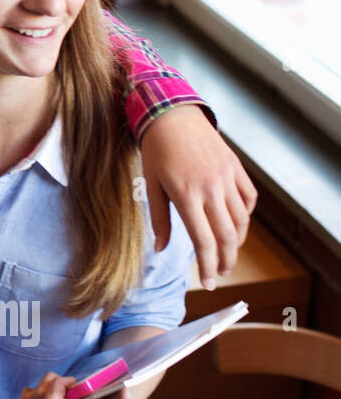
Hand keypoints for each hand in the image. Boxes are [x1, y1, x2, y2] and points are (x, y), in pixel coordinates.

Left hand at [15, 372, 133, 398]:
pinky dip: (30, 396)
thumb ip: (121, 398)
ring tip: (57, 391)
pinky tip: (46, 398)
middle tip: (65, 383)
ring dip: (39, 388)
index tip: (71, 381)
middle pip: (37, 397)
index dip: (58, 382)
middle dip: (50, 381)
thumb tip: (123, 391)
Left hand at [139, 105, 256, 289]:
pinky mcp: (236, 169)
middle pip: (228, 236)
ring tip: (227, 254)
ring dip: (237, 242)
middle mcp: (212, 189)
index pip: (204, 241)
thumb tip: (161, 249)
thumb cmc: (156, 151)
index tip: (208, 283)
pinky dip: (245, 216)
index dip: (207, 266)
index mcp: (187, 195)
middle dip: (225, 260)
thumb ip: (158, 218)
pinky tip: (235, 225)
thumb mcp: (150, 185)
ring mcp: (227, 178)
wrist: (172, 115)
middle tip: (219, 273)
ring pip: (241, 220)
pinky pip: (249, 199)